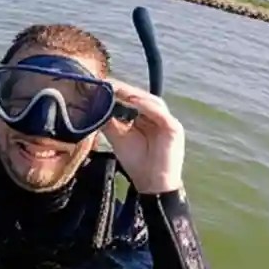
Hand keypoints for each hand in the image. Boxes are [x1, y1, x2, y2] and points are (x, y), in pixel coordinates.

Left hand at [100, 78, 184, 193]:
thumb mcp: (118, 138)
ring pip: (150, 101)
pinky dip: (145, 106)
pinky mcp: (174, 128)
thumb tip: (94, 106)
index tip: (100, 85)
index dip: (117, 92)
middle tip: (106, 83)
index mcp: (146, 118)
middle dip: (123, 90)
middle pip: (141, 97)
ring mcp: (167, 121)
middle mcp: (158, 116)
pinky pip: (159, 113)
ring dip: (133, 95)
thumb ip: (109, 122)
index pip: (132, 99)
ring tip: (116, 89)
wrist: (152, 185)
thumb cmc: (137, 163)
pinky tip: (132, 101)